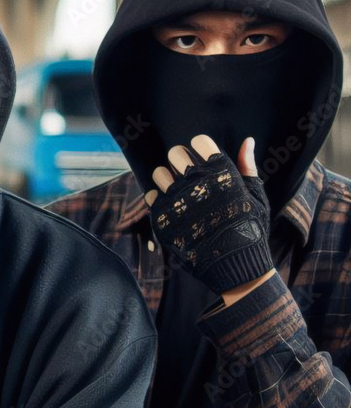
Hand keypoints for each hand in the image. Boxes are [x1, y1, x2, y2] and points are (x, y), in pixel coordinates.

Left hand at [144, 135, 274, 303]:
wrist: (234, 266)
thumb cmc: (249, 229)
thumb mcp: (256, 196)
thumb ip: (248, 167)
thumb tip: (247, 141)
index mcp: (220, 173)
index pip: (198, 141)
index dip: (200, 148)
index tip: (203, 158)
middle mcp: (196, 183)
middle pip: (175, 153)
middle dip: (181, 160)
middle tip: (189, 175)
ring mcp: (176, 201)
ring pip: (159, 173)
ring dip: (167, 178)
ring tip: (179, 191)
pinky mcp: (162, 219)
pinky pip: (151, 196)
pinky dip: (159, 198)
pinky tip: (172, 206)